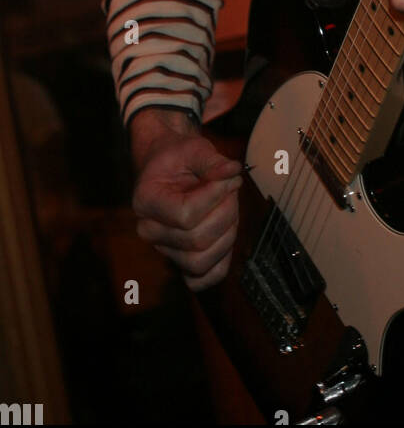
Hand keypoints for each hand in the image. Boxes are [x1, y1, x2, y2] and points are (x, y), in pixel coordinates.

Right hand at [130, 112, 242, 291]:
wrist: (168, 166)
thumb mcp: (193, 148)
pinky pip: (200, 280)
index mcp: (146, 201)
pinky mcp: (179, 260)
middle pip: (197, 240)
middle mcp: (149, 230)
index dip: (216, 196)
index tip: (229, 177)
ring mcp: (163, 249)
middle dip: (226, 212)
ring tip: (229, 208)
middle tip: (232, 188)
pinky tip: (225, 235)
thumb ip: (212, 160)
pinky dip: (219, 263)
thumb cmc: (178, 158)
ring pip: (200, 262)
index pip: (185, 215)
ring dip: (227, 235)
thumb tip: (233, 171)